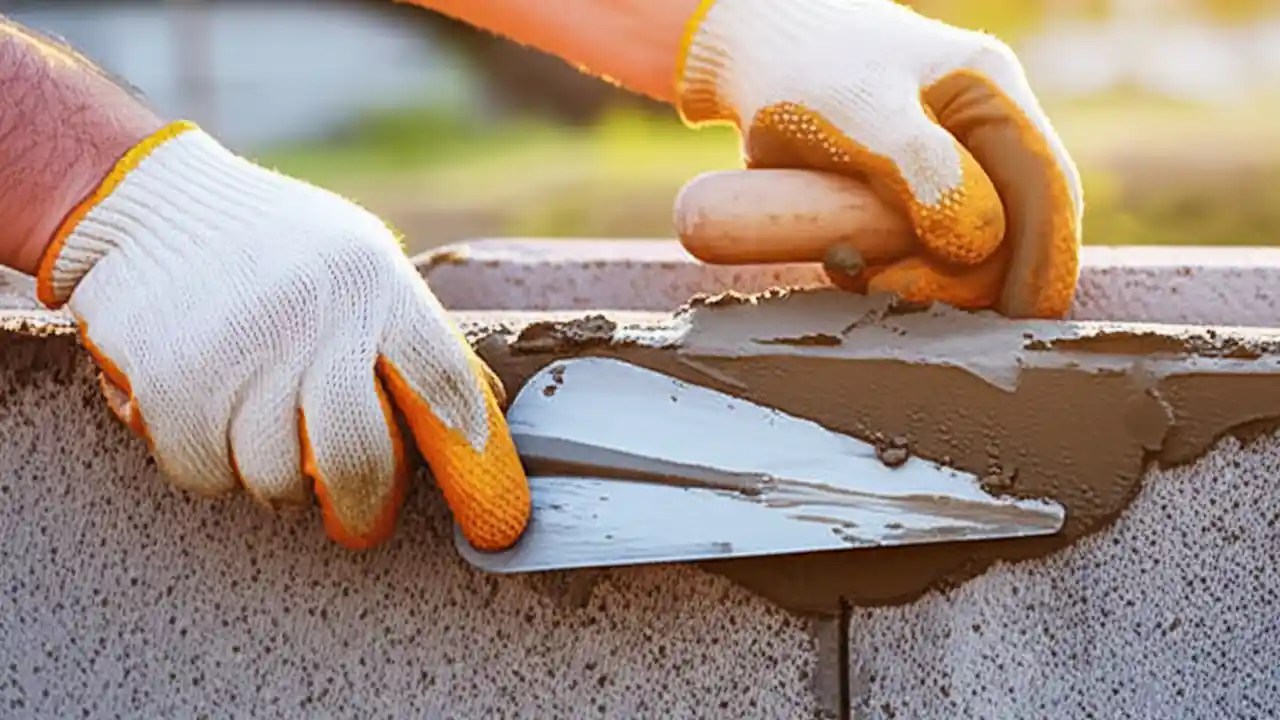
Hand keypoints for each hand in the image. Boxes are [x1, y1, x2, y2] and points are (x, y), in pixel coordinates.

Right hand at [36, 122, 529, 550]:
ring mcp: (239, 350)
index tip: (496, 522)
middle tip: (360, 522)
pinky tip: (210, 419)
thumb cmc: (278, 249)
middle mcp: (313, 315)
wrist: (148, 204)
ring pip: (277, 479)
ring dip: (275, 476)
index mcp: (374, 282)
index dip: (477, 465)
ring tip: (263, 428)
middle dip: (365, 508)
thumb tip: (487, 406)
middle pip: (359, 460)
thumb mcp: (361, 263)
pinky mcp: (171, 381)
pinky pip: (208, 475)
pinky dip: (211, 466)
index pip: (444, 387)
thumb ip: (415, 335)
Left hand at [674, 0, 1082, 318]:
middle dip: (963, 279)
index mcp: (991, 96)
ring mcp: (948, 176)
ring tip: (850, 267)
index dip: (1046, 262)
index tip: (1021, 321)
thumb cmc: (802, 70)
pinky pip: (920, 260)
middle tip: (888, 286)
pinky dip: (888, 277)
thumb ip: (920, 168)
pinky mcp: (908, 209)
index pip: (1047, 189)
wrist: (749, 62)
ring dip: (920, 283)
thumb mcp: (857, 109)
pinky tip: (845, 266)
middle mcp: (982, 140)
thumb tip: (978, 243)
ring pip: (966, 257)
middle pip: (1012, 234)